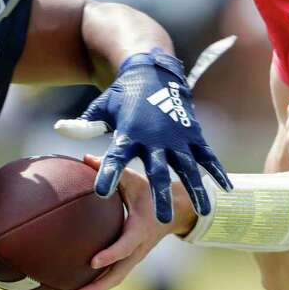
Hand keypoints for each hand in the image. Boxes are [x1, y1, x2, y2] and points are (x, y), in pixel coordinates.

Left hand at [55, 48, 231, 223]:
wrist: (155, 72)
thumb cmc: (125, 95)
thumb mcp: (104, 107)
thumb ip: (85, 123)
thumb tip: (61, 130)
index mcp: (130, 133)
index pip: (116, 157)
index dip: (108, 173)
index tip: (101, 192)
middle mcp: (156, 138)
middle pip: (159, 170)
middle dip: (161, 193)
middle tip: (162, 217)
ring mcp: (178, 137)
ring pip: (189, 167)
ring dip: (196, 188)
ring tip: (203, 210)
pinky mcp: (193, 135)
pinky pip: (207, 156)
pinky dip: (217, 171)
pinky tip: (227, 189)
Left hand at [72, 154, 174, 289]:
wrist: (176, 210)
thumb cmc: (151, 192)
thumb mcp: (135, 179)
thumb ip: (113, 172)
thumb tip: (85, 159)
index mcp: (141, 229)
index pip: (126, 245)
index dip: (111, 254)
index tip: (93, 262)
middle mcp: (139, 247)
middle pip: (119, 274)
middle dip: (98, 286)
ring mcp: (136, 256)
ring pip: (116, 279)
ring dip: (95, 289)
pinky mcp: (132, 259)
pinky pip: (115, 274)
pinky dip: (98, 282)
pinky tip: (76, 284)